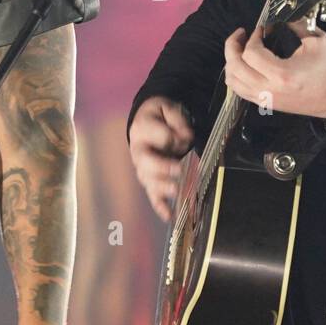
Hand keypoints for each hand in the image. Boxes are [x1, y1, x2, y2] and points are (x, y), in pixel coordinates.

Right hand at [129, 96, 194, 221]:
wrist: (147, 121)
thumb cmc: (160, 116)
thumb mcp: (168, 108)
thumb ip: (177, 120)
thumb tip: (186, 137)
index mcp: (142, 128)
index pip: (159, 135)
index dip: (174, 137)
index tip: (187, 136)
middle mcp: (138, 149)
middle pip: (146, 161)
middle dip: (162, 166)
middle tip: (178, 169)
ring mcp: (142, 167)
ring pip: (148, 179)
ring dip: (162, 186)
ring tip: (175, 191)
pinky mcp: (149, 179)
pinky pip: (152, 194)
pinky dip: (160, 206)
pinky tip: (170, 216)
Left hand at [223, 22, 325, 117]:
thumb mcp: (318, 41)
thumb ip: (297, 26)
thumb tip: (280, 20)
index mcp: (282, 74)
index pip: (251, 54)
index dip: (253, 37)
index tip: (262, 29)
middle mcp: (268, 89)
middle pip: (234, 67)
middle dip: (232, 46)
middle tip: (240, 34)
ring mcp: (265, 98)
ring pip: (232, 81)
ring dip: (231, 62)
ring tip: (239, 49)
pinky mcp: (265, 103)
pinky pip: (239, 90)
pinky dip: (235, 76)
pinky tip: (243, 65)